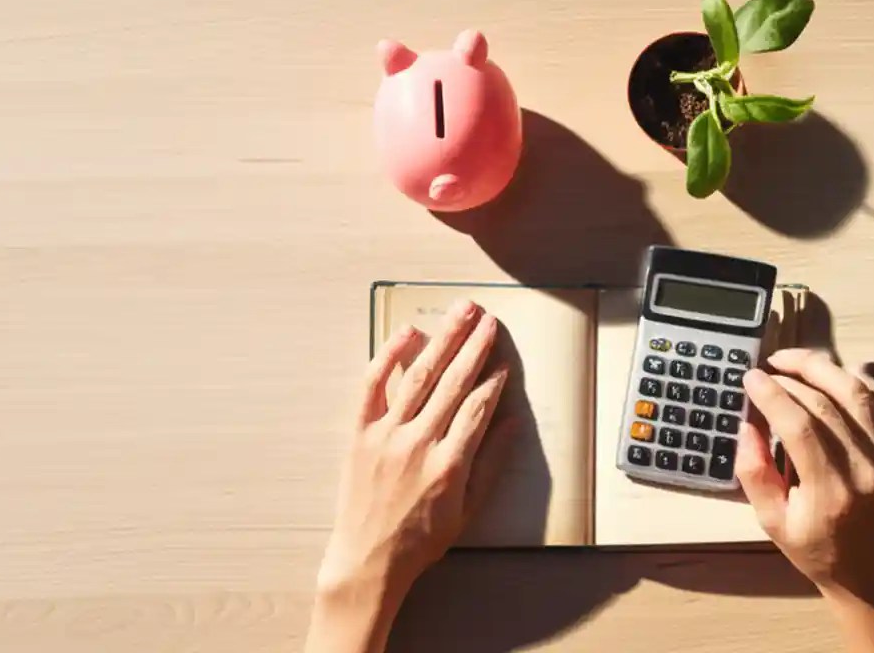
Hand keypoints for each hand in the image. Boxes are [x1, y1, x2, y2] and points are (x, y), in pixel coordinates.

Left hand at [306, 300, 514, 652]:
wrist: (368, 559)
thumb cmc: (421, 540)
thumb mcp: (468, 510)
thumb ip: (492, 464)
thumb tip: (514, 423)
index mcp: (448, 466)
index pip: (477, 409)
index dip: (494, 382)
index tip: (505, 361)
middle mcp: (417, 444)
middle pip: (452, 384)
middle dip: (474, 347)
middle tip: (488, 320)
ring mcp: (385, 435)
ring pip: (419, 377)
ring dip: (442, 340)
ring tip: (459, 313)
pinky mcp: (360, 433)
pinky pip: (373, 386)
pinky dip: (388, 357)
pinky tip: (406, 333)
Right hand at [738, 349, 873, 650]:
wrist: (873, 577)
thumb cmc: (818, 553)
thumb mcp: (773, 523)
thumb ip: (754, 474)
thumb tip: (746, 426)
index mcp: (830, 493)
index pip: (801, 426)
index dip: (773, 395)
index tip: (751, 378)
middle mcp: (864, 469)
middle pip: (827, 405)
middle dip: (791, 379)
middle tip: (764, 370)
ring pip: (858, 394)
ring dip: (823, 368)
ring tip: (791, 360)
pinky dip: (852, 382)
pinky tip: (827, 376)